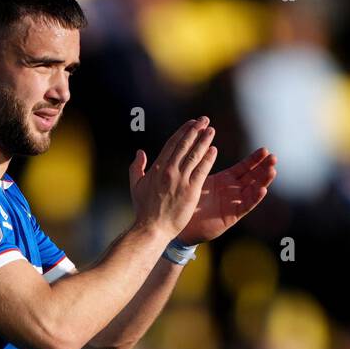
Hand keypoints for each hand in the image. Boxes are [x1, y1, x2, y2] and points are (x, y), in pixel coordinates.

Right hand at [128, 117, 218, 241]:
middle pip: (184, 145)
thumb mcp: (135, 186)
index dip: (183, 131)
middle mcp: (168, 171)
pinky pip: (201, 170)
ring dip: (204, 140)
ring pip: (194, 155)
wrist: (152, 228)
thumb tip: (139, 152)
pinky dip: (208, 159)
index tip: (192, 123)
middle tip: (204, 119)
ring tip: (211, 130)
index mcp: (156, 168)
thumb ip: (136, 167)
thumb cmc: (144, 210)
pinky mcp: (190, 191)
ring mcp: (180, 180)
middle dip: (195, 130)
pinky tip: (214, 149)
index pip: (172, 144)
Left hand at [173, 146, 276, 244]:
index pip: (245, 167)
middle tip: (274, 158)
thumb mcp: (199, 178)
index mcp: (227, 180)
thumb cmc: (189, 200)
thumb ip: (205, 164)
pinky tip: (262, 189)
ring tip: (272, 170)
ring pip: (253, 190)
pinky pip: (245, 206)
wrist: (183, 223)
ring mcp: (234, 203)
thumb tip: (207, 144)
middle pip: (253, 177)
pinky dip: (254, 198)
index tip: (265, 150)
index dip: (255, 159)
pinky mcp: (232, 216)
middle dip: (264, 167)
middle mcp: (233, 190)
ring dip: (263, 181)